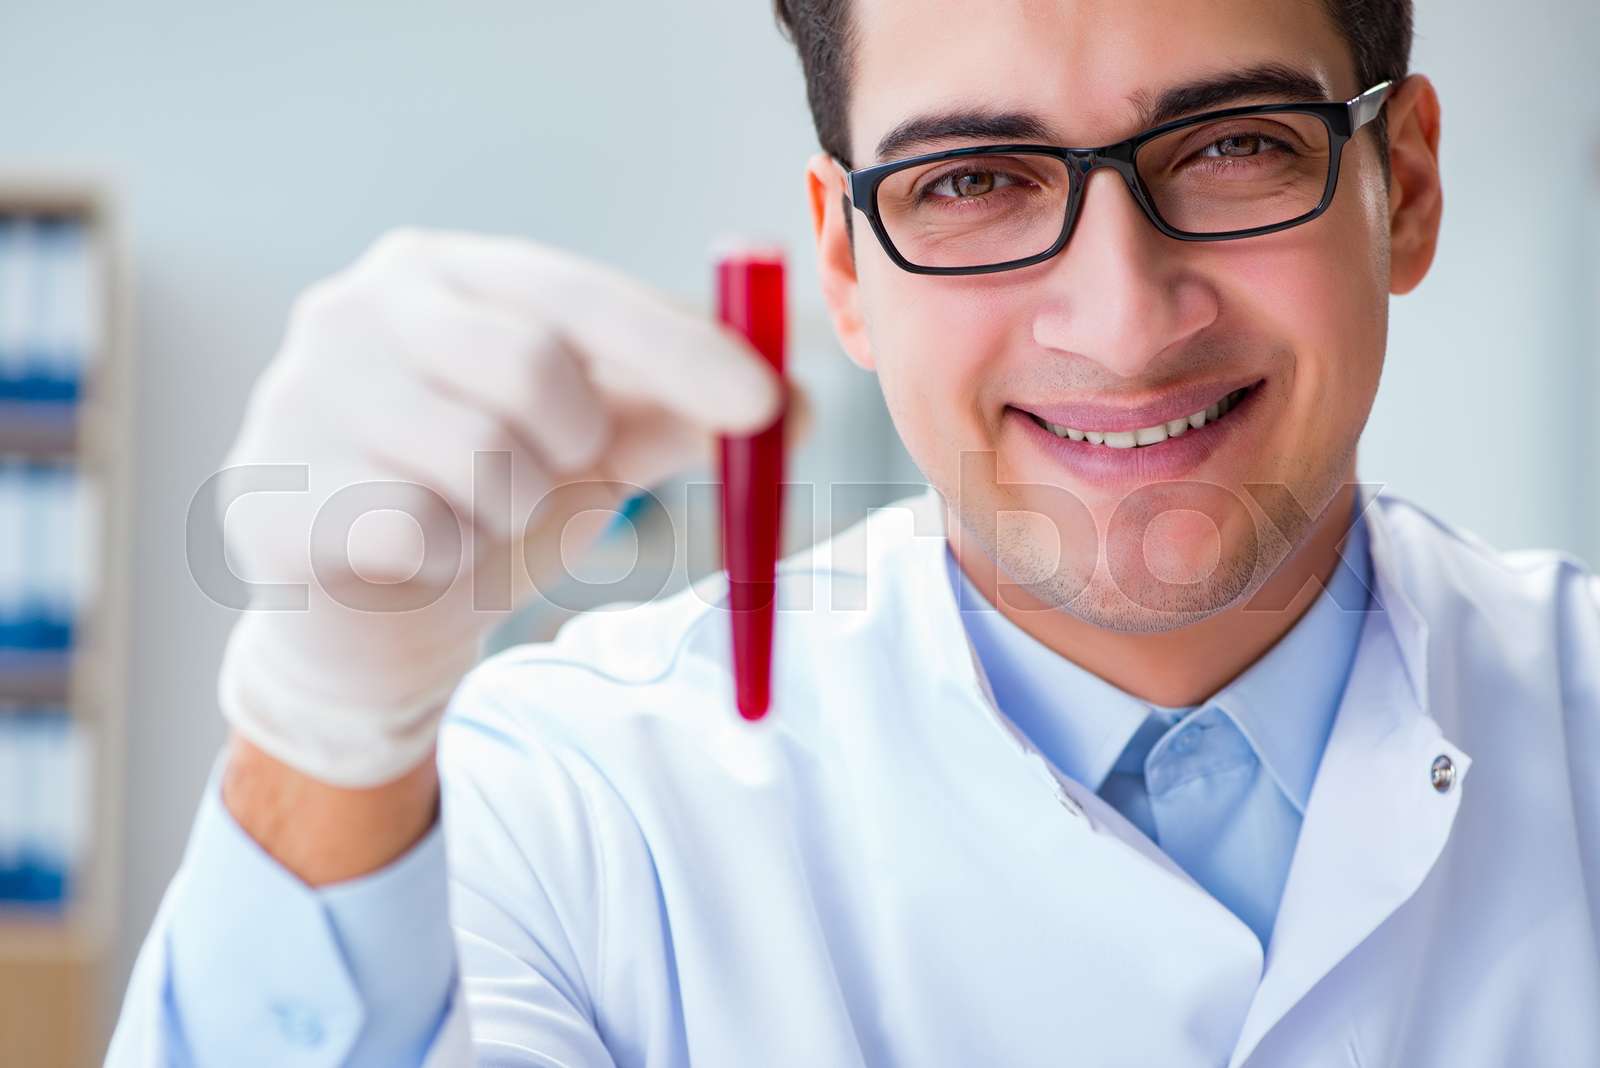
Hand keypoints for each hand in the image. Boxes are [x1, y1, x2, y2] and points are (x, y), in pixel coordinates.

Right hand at [215, 227, 784, 787]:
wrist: (368, 622)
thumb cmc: (486, 505)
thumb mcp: (590, 450)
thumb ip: (681, 417)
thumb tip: (798, 405)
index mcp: (446, 274)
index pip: (579, 292)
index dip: (681, 349)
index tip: (766, 407)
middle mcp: (357, 306)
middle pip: (531, 366)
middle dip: (574, 448)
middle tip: (552, 473)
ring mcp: (298, 393)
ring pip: (481, 459)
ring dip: (510, 514)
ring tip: (471, 518)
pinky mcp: (268, 492)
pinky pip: (419, 533)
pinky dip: (450, 563)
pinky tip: (415, 557)